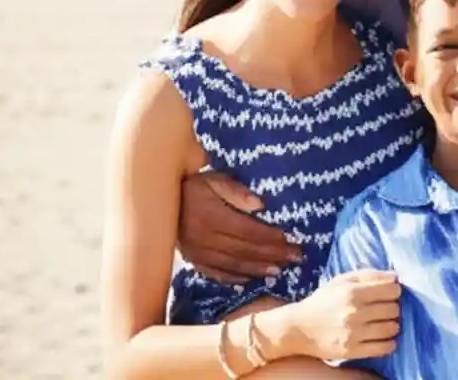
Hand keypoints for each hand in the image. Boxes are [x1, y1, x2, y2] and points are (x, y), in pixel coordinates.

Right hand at [178, 171, 300, 282]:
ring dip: (258, 269)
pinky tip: (251, 279)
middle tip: (295, 258)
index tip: (292, 241)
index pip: (248, 231)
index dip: (271, 238)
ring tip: (279, 271)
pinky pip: (216, 273)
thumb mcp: (215, 179)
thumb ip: (236, 191)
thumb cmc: (195, 186)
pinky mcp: (192, 261)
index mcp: (211, 217)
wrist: (162, 201)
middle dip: (272, 255)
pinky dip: (235, 278)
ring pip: (233, 265)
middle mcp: (204, 238)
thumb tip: (260, 205)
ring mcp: (197, 253)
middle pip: (244, 250)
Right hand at [287, 270, 400, 360]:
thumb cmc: (323, 301)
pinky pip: (384, 348)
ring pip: (392, 328)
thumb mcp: (341, 281)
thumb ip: (368, 275)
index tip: (388, 293)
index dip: (394, 290)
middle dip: (392, 307)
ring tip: (383, 323)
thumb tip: (395, 276)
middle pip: (394, 308)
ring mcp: (353, 333)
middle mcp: (354, 312)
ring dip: (392, 325)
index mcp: (352, 292)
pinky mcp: (352, 351)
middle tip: (384, 309)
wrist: (298, 329)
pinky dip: (389, 343)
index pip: (392, 289)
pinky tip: (383, 338)